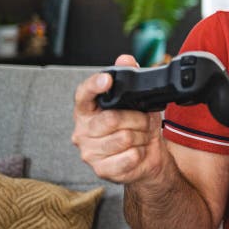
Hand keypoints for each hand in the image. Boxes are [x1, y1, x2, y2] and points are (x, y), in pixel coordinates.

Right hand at [72, 54, 166, 183]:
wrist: (146, 158)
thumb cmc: (137, 126)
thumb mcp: (137, 101)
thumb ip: (130, 79)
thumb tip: (125, 59)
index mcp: (87, 110)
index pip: (83, 95)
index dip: (94, 86)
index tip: (106, 79)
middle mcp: (82, 131)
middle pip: (112, 119)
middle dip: (137, 119)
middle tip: (144, 121)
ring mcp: (89, 152)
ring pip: (124, 138)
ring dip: (142, 136)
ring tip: (142, 136)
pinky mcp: (101, 169)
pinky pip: (130, 156)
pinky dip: (142, 152)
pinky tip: (139, 151)